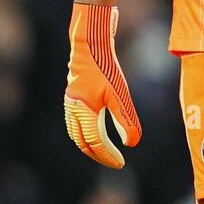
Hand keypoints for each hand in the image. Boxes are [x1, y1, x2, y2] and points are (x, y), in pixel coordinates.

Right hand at [64, 2, 141, 167]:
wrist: (90, 41)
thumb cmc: (106, 66)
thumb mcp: (120, 94)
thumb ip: (126, 119)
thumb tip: (132, 143)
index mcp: (82, 111)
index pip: (94, 143)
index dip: (108, 155)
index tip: (121, 162)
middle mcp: (72, 109)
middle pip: (82, 142)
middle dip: (98, 154)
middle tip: (115, 162)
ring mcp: (71, 102)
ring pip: (77, 133)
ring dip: (91, 145)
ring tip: (107, 151)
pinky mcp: (74, 95)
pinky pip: (76, 123)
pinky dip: (86, 133)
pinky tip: (98, 131)